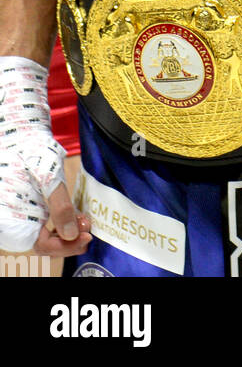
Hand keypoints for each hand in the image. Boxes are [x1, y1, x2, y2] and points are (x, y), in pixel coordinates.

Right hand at [0, 58, 90, 257]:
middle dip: (69, 238)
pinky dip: (61, 220)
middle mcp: (16, 221)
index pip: (41, 246)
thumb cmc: (31, 152)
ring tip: (85, 220)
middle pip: (44, 242)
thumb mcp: (48, 177)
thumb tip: (73, 233)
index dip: (64, 247)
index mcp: (14, 219)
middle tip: (89, 228)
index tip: (85, 237)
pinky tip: (76, 213)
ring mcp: (23, 214)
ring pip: (45, 233)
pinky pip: (44, 221)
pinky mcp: (29, 205)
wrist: (22, 133)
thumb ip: (59, 206)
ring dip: (67, 229)